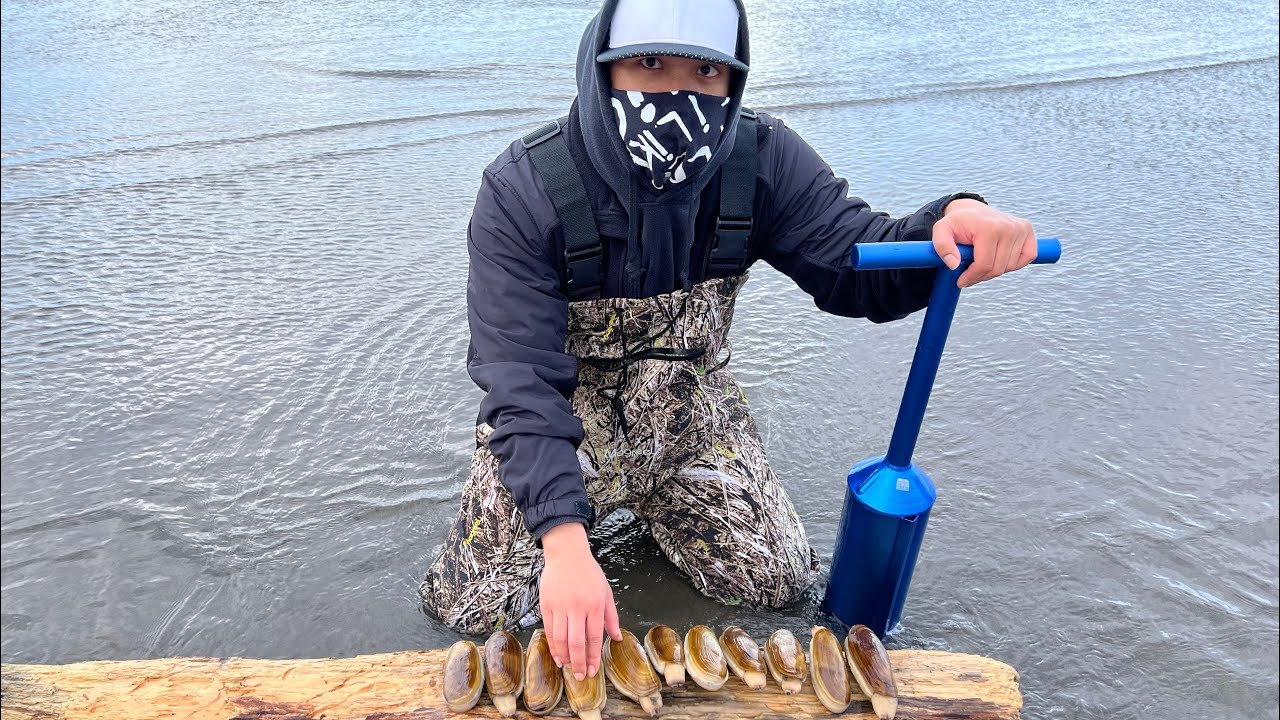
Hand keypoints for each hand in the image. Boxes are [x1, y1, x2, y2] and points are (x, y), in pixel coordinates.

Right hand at [539, 522, 622, 681]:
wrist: (567, 554)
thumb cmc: (589, 573)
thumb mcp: (606, 592)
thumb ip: (612, 616)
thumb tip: (618, 638)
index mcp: (595, 605)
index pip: (594, 637)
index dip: (593, 656)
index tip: (593, 670)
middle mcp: (578, 608)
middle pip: (577, 642)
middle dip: (579, 663)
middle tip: (580, 676)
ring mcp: (561, 607)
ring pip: (561, 639)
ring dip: (565, 657)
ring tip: (568, 668)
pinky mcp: (547, 605)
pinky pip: (550, 630)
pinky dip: (553, 646)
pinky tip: (557, 656)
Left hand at [931, 198, 1036, 287]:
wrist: (971, 211)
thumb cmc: (957, 223)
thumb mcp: (941, 231)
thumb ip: (942, 247)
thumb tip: (954, 265)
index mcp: (989, 228)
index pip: (984, 265)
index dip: (971, 277)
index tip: (961, 281)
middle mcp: (1009, 227)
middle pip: (997, 269)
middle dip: (981, 276)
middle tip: (969, 272)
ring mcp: (1021, 228)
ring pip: (1010, 267)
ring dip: (994, 270)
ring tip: (982, 260)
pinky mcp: (1028, 230)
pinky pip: (1027, 257)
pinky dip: (1013, 263)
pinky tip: (999, 258)